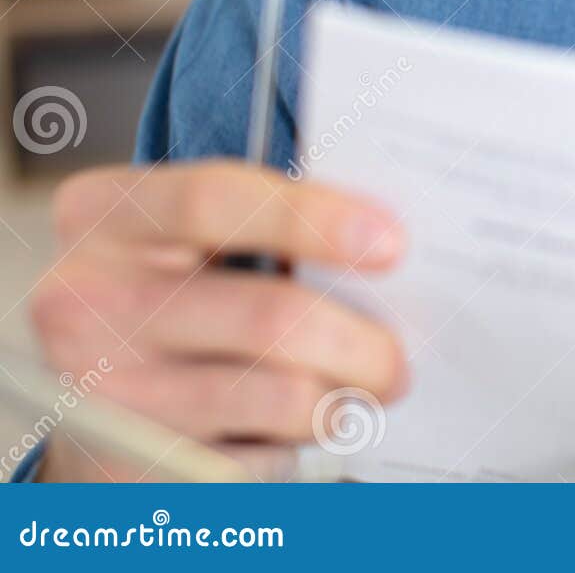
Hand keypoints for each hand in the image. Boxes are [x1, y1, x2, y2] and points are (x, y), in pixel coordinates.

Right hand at [27, 160, 407, 481]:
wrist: (91, 387)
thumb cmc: (174, 286)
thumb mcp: (191, 234)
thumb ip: (270, 219)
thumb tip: (386, 242)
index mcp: (103, 214)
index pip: (212, 201)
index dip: (313, 219)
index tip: (393, 244)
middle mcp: (84, 299)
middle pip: (268, 316)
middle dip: (363, 344)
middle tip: (400, 360)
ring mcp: (102, 389)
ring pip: (280, 395)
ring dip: (343, 400)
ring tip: (360, 391)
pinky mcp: (129, 463)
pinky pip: (259, 458)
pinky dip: (295, 444)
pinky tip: (289, 426)